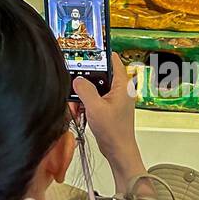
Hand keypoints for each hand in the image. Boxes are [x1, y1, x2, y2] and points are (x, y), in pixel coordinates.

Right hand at [72, 55, 143, 182]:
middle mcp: (120, 90)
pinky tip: (80, 111)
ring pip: (94, 88)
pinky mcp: (108, 108)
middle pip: (99, 75)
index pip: (113, 60)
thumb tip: (77, 79)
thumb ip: (85, 90)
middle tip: (76, 86)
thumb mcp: (95, 107)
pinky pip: (94, 99)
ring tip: (78, 105)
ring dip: (83, 95)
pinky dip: (85, 103)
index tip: (88, 49)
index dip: (100, 53)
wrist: (118, 150)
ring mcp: (114, 99)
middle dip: (85, 81)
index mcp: (122, 85)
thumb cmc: (114, 132)